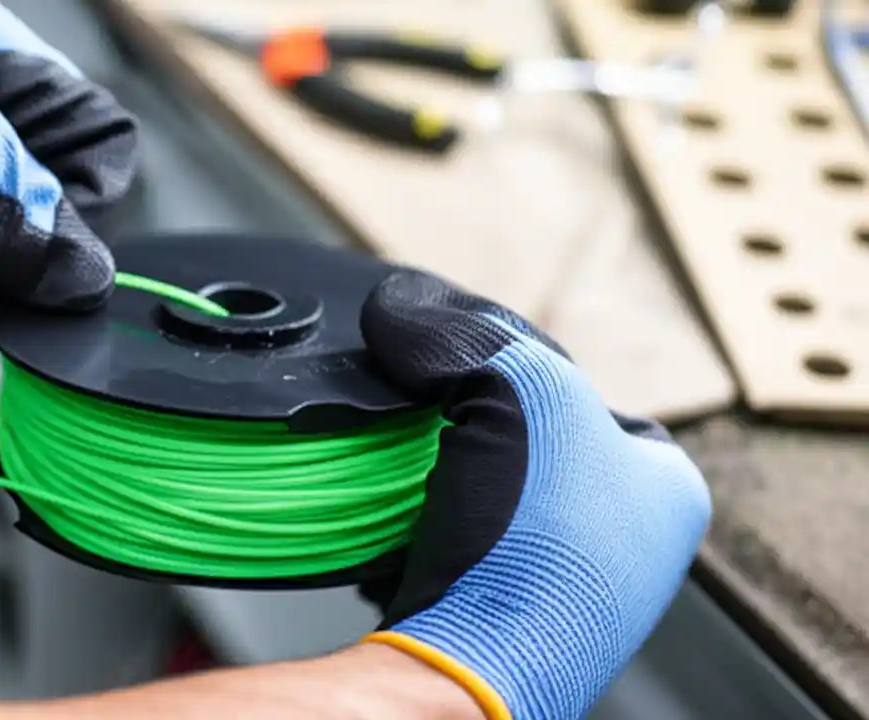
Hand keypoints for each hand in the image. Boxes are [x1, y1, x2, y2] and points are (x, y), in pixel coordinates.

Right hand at [357, 271, 711, 719]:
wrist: (474, 665)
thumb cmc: (536, 543)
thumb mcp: (519, 393)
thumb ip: (463, 333)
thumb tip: (400, 303)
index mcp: (665, 484)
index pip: (577, 381)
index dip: (506, 353)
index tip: (449, 345)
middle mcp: (625, 538)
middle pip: (527, 433)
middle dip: (468, 412)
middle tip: (421, 397)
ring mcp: (561, 580)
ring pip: (482, 486)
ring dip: (435, 464)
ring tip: (402, 450)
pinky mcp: (499, 609)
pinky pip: (453, 535)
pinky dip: (421, 513)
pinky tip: (401, 509)